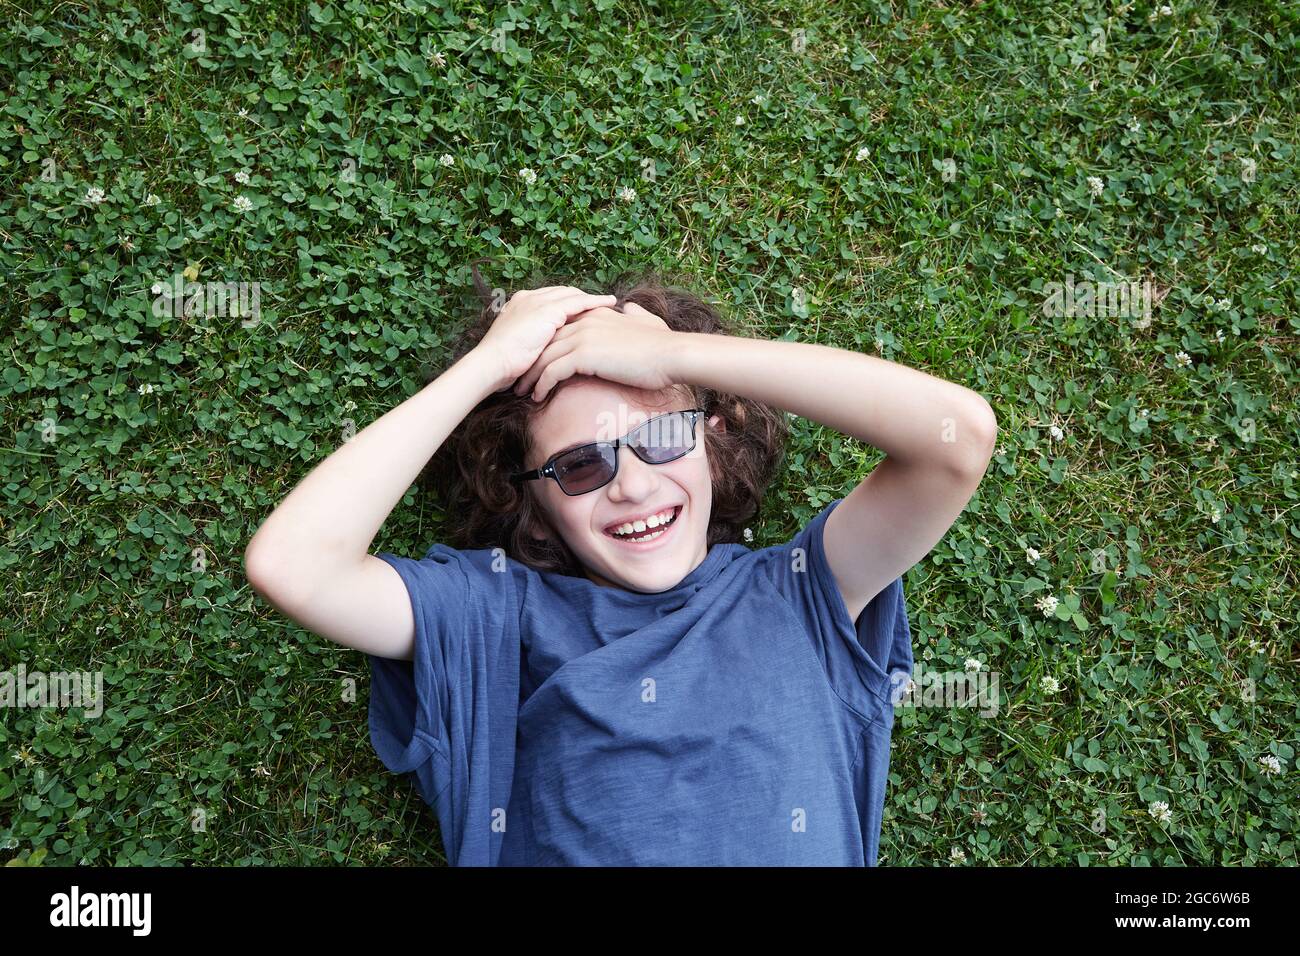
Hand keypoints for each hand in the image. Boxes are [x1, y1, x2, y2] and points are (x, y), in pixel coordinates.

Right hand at [473, 286, 619, 392]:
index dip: (569, 302)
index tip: (583, 309)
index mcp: (520, 303)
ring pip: (573, 295)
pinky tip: (610, 303)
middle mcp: (529, 297)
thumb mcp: (519, 346)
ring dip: (593, 298)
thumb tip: (545, 350)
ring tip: (610, 302)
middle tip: (602, 304)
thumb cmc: (502, 363)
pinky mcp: (548, 310)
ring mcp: (539, 302)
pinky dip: (596, 302)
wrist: (492, 363)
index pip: (551, 298)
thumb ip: (533, 341)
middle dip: (582, 298)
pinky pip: (580, 302)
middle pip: (564, 293)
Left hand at [511, 301, 679, 400]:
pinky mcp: (583, 355)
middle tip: (519, 378)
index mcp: (595, 315)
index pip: (560, 329)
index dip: (546, 346)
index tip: (536, 362)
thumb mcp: (648, 322)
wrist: (671, 355)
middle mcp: (584, 322)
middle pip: (546, 342)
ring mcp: (582, 337)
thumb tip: (630, 307)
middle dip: (531, 361)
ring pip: (544, 357)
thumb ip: (635, 314)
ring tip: (522, 392)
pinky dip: (542, 385)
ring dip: (531, 376)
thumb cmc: (663, 346)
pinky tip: (538, 397)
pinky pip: (552, 371)